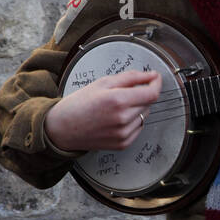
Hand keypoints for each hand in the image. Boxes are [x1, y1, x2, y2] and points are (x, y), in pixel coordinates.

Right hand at [44, 69, 161, 151]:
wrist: (63, 128)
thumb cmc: (79, 104)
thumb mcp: (103, 83)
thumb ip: (131, 77)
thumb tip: (151, 75)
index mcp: (117, 100)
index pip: (151, 93)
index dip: (156, 83)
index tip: (155, 78)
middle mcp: (122, 119)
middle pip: (148, 103)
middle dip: (141, 94)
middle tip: (123, 92)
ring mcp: (123, 134)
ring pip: (144, 115)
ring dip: (136, 108)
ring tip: (116, 107)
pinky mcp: (123, 144)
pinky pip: (138, 128)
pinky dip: (132, 121)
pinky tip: (115, 118)